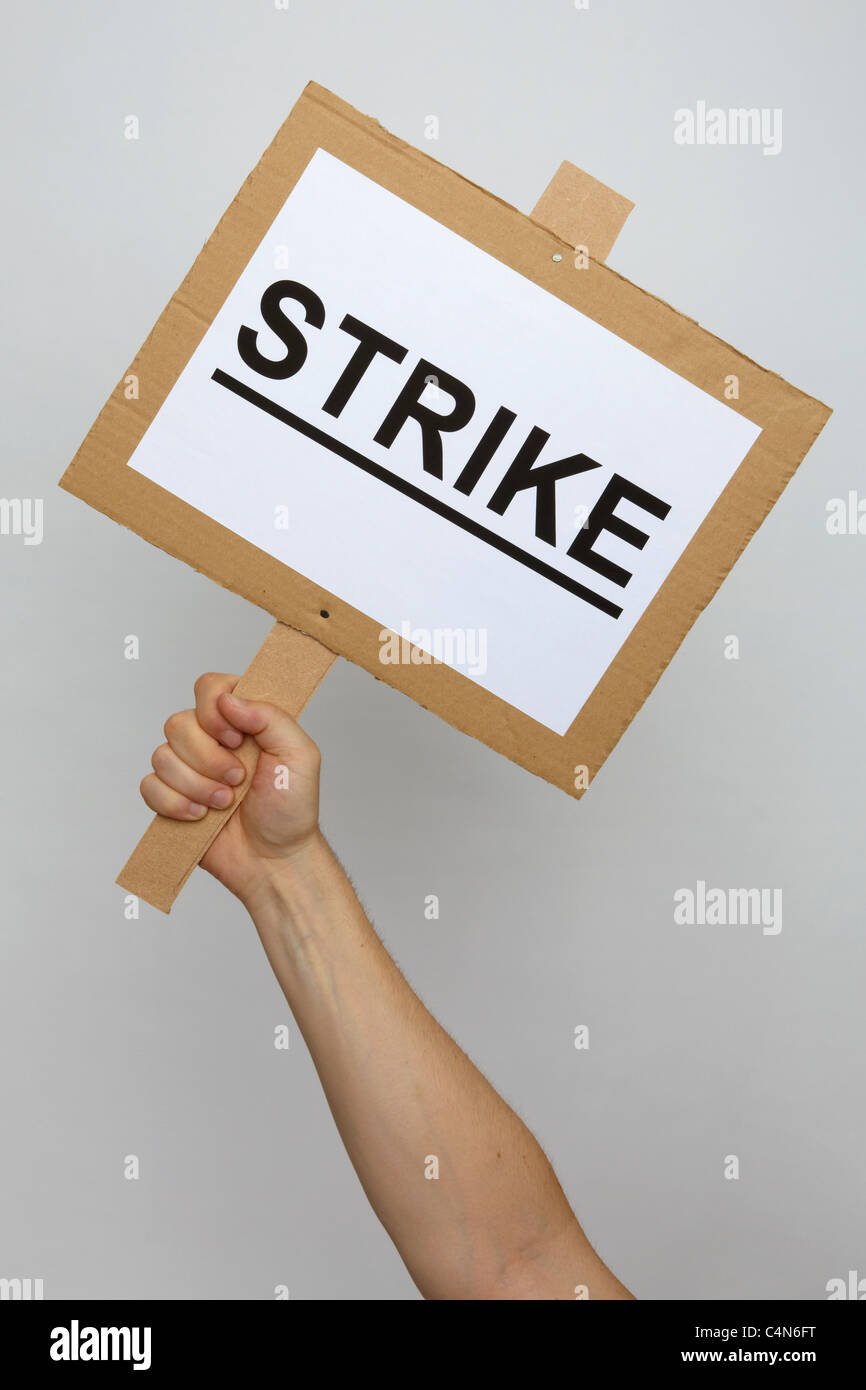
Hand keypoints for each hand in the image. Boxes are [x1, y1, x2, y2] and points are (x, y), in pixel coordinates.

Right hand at [139, 672, 321, 904]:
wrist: (274, 860)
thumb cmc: (291, 809)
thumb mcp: (300, 755)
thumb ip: (271, 717)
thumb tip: (228, 699)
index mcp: (242, 721)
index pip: (210, 687)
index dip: (213, 710)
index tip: (236, 739)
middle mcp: (211, 739)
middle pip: (179, 723)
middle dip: (208, 758)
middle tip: (238, 781)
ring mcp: (188, 768)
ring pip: (162, 756)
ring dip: (195, 785)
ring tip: (224, 804)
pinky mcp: (171, 797)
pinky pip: (149, 786)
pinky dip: (174, 803)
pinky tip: (200, 816)